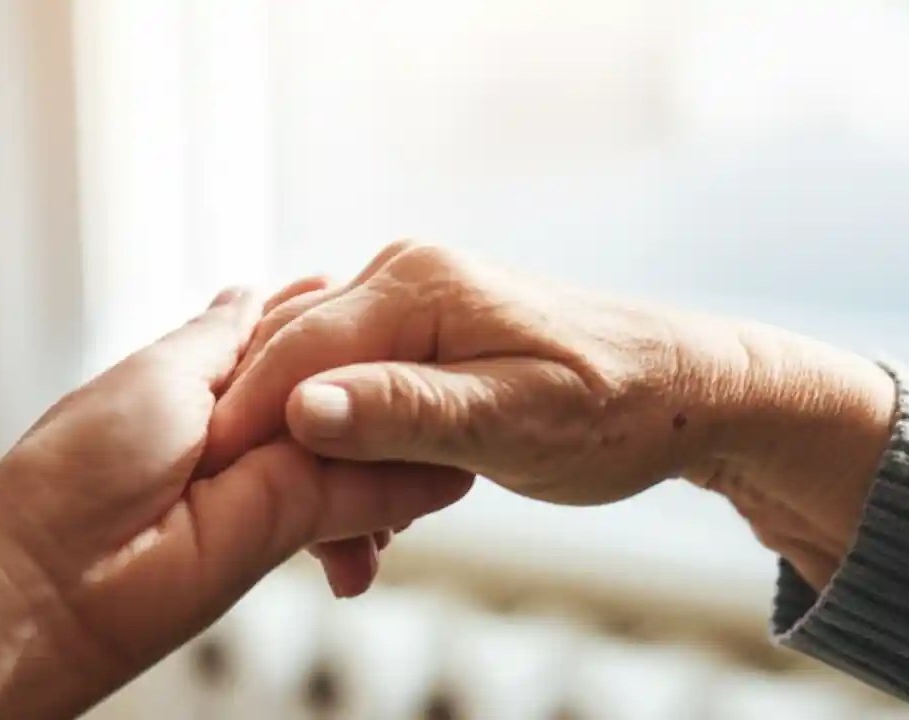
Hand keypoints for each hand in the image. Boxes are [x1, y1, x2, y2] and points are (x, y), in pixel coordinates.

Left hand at [0, 285, 471, 718]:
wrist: (57, 585)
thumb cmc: (79, 471)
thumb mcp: (157, 373)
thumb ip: (224, 336)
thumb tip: (255, 290)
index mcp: (211, 382)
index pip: (297, 342)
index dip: (343, 324)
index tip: (391, 304)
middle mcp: (251, 430)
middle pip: (341, 391)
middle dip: (382, 381)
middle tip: (427, 367)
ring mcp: (278, 479)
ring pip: (362, 443)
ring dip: (399, 437)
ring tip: (437, 432)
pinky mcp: (297, 527)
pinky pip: (363, 498)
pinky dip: (406, 488)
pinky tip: (446, 476)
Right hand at [206, 242, 895, 588]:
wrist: (685, 394)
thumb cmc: (618, 408)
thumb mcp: (515, 422)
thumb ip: (406, 412)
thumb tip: (301, 406)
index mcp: (417, 283)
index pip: (291, 353)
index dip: (248, 431)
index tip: (223, 508)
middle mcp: (404, 279)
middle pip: (295, 371)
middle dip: (290, 465)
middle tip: (327, 558)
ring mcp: (414, 308)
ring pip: (322, 390)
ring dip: (325, 472)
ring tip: (359, 558)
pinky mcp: (428, 341)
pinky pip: (361, 397)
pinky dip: (358, 459)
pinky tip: (381, 520)